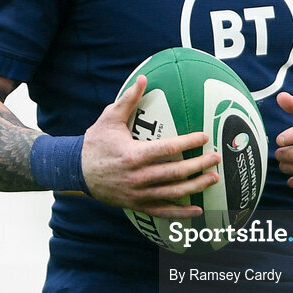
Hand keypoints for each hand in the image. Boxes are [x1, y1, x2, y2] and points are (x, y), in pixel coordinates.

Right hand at [81, 75, 220, 216]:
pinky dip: (181, 213)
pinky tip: (198, 210)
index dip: (188, 143)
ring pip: (173, 193)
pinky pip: (163, 211)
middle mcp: (138, 177)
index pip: (168, 149)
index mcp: (133, 155)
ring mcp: (138, 193)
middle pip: (176, 172)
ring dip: (196, 186)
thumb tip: (143, 78)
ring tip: (213, 178)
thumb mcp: (109, 119)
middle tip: (216, 158)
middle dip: (199, 165)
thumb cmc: (95, 143)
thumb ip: (127, 100)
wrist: (75, 172)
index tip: (204, 137)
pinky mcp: (137, 205)